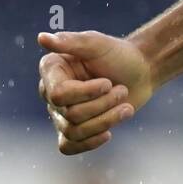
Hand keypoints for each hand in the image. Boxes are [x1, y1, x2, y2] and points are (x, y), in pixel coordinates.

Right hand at [36, 30, 154, 154]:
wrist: (140, 71)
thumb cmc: (119, 54)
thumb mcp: (98, 44)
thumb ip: (71, 41)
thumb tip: (41, 38)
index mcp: (52, 69)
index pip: (59, 95)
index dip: (87, 93)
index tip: (108, 83)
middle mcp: (51, 91)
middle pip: (70, 115)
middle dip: (103, 105)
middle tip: (122, 91)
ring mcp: (61, 112)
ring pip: (74, 132)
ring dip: (106, 120)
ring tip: (126, 107)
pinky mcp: (73, 128)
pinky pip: (68, 146)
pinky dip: (89, 143)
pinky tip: (108, 134)